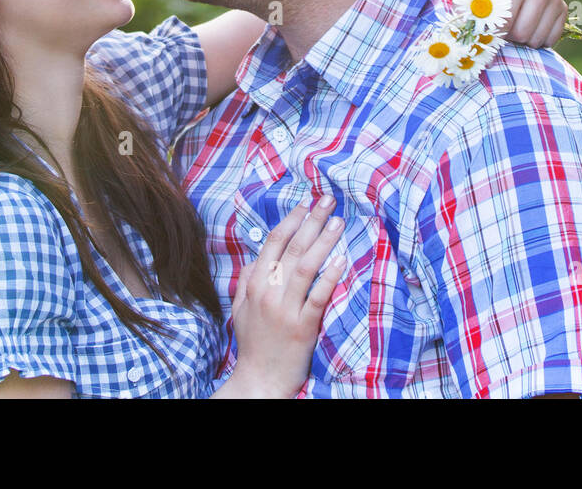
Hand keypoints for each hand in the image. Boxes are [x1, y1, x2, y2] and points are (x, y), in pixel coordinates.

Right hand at [227, 198, 345, 398]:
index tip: (307, 203)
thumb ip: (246, 281)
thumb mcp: (240, 310)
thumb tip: (255, 258)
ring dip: (323, 240)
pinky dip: (329, 277)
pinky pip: (318, 297)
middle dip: (312, 219)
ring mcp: (285, 309)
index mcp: (254, 284)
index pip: (274, 242)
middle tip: (329, 200)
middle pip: (292, 247)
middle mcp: (268, 292)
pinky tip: (341, 261)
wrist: (259, 382)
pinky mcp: (303, 327)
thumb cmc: (253, 344)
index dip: (292, 219)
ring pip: (306, 266)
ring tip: (338, 222)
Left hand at [455, 0, 568, 47]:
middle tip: (498, 23)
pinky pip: (551, 39)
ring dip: (521, 40)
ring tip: (511, 22)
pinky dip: (536, 39)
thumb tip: (484, 63)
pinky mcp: (562, 6)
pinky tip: (526, 24)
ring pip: (538, 40)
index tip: (482, 29)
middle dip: (507, 36)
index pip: (505, 25)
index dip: (491, 34)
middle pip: (523, 34)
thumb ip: (470, 28)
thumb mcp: (467, 2)